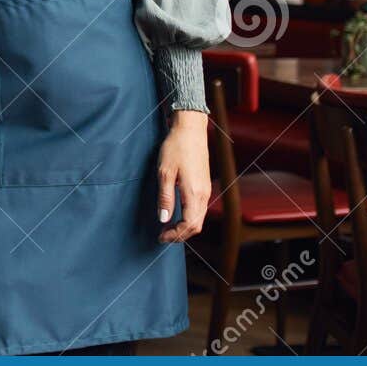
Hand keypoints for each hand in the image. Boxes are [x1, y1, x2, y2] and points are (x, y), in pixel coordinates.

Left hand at [157, 109, 209, 242]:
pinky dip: (190, 217)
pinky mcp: (205, 185)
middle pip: (196, 225)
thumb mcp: (164, 172)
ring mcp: (206, 190)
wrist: (190, 129)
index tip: (161, 236)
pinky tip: (177, 213)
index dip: (175, 234)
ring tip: (168, 227)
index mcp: (194, 193)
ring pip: (200, 218)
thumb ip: (165, 198)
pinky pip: (200, 209)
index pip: (189, 225)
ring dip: (185, 227)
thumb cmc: (176, 147)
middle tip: (163, 236)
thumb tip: (163, 219)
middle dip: (180, 235)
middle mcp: (204, 194)